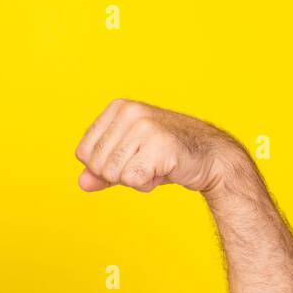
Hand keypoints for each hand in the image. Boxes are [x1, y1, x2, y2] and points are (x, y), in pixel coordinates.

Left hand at [74, 98, 245, 194]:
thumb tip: (82, 183)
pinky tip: (163, 170)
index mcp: (118, 108)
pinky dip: (147, 184)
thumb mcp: (128, 159)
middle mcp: (129, 112)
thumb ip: (102, 170)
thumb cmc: (166, 155)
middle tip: (146, 163)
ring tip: (155, 165)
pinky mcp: (158, 144)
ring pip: (114, 174)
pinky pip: (133, 179)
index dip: (104, 167)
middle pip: (97, 166)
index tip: (130, 158)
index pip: (84, 153)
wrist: (209, 156)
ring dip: (135, 180)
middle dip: (120, 175)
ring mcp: (144, 126)